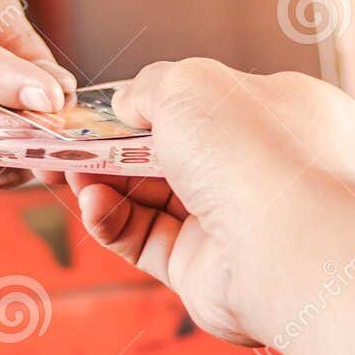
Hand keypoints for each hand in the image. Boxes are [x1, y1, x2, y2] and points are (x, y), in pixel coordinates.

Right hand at [66, 59, 354, 343]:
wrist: (282, 247)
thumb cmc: (250, 150)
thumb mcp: (190, 84)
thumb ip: (150, 86)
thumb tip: (125, 102)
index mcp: (286, 112)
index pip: (213, 101)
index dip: (158, 102)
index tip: (106, 106)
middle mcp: (265, 168)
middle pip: (175, 151)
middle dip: (116, 146)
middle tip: (67, 142)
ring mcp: (235, 221)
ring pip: (153, 197)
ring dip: (106, 181)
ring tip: (68, 172)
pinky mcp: (204, 270)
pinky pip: (146, 239)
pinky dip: (112, 220)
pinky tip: (93, 204)